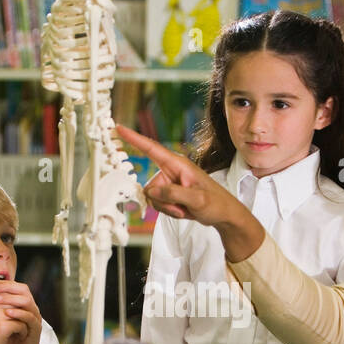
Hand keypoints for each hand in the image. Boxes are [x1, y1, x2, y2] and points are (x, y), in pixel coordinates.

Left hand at [0, 280, 42, 343]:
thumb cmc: (9, 336)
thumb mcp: (1, 318)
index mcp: (24, 304)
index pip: (16, 286)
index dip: (4, 283)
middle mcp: (31, 308)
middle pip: (24, 290)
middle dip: (8, 288)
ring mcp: (35, 318)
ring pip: (28, 302)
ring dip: (12, 299)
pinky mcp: (36, 329)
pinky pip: (30, 317)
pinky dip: (19, 313)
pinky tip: (7, 313)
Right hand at [0, 290, 28, 343]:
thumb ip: (0, 307)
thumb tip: (18, 298)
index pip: (9, 295)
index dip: (17, 306)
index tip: (18, 317)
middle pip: (16, 302)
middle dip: (22, 313)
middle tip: (23, 324)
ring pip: (20, 312)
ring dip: (24, 321)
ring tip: (22, 329)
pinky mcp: (1, 326)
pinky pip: (21, 324)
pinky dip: (23, 331)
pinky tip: (20, 336)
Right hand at [114, 125, 265, 262]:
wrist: (224, 215)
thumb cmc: (217, 203)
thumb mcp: (197, 199)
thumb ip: (174, 194)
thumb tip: (152, 191)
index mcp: (178, 164)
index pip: (151, 148)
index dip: (134, 138)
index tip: (119, 128)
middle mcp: (171, 171)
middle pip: (150, 187)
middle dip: (163, 202)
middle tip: (181, 207)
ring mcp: (170, 183)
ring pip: (153, 198)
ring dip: (167, 208)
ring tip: (185, 208)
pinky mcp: (170, 194)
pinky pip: (159, 204)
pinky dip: (169, 211)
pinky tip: (183, 211)